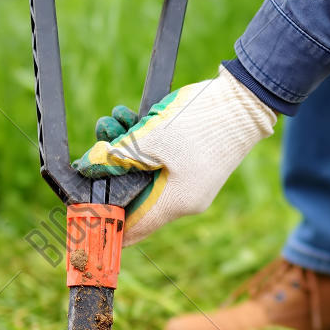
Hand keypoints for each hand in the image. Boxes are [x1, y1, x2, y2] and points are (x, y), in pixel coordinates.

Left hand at [73, 68, 276, 244]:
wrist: (245, 100)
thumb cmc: (199, 122)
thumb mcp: (150, 139)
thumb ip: (117, 157)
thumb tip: (90, 167)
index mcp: (175, 203)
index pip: (132, 228)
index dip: (105, 222)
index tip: (83, 212)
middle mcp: (185, 200)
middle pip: (135, 195)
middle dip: (112, 170)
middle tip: (95, 147)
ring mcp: (193, 183)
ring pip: (146, 174)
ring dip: (125, 150)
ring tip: (113, 120)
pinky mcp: (197, 166)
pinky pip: (162, 163)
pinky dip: (145, 145)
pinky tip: (132, 119)